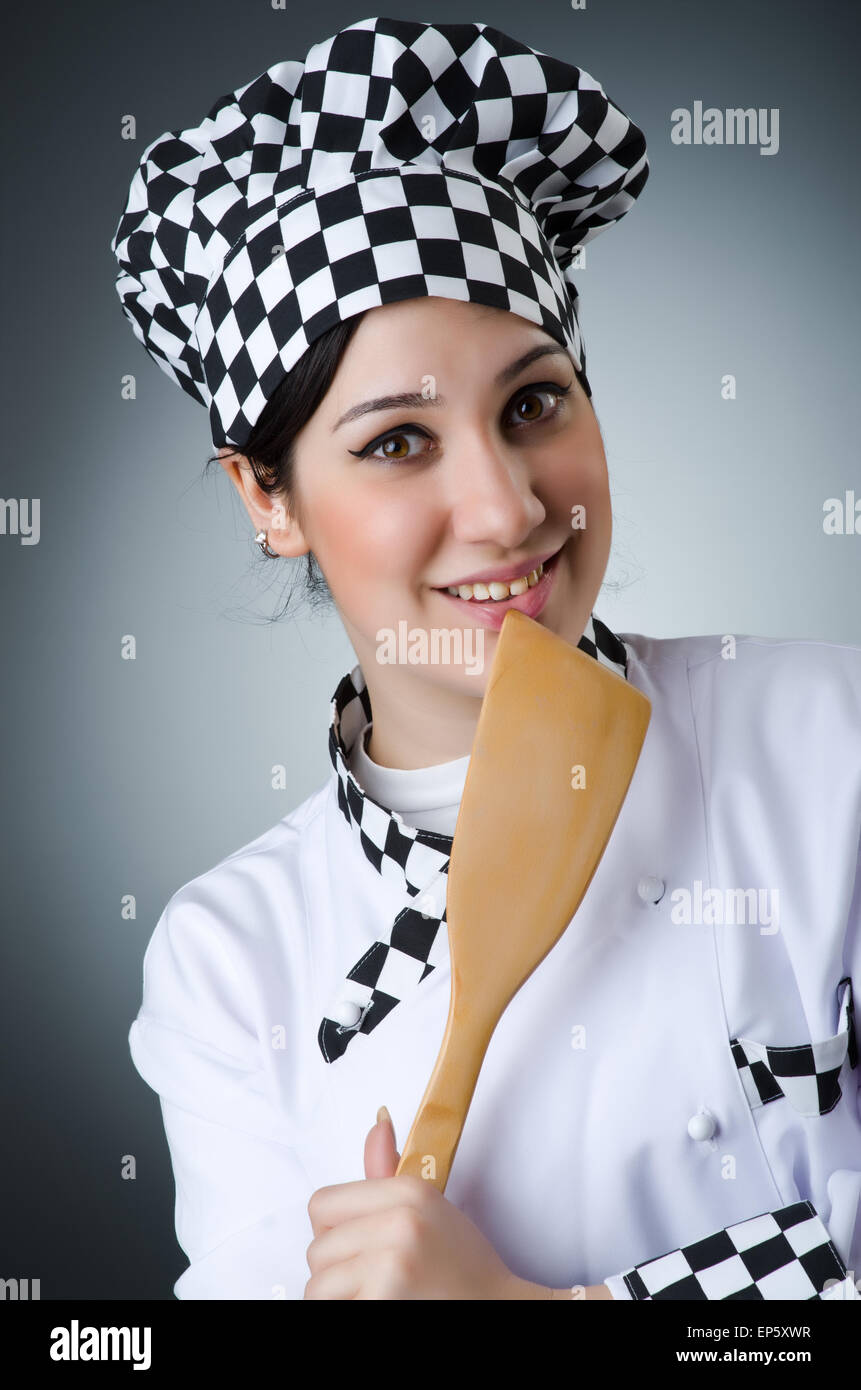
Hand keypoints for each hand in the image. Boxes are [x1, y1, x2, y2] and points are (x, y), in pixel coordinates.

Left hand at [303, 1106, 526, 1299]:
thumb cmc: (463, 1266)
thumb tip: (379, 1120)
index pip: (321, 1204)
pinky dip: (351, 1311)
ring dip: (340, 1298)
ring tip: (376, 1294)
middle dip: (337, 1271)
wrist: (497, 1307)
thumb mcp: (430, 1208)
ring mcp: (392, 1262)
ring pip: (319, 1286)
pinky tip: (383, 1305)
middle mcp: (400, 1220)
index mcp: (408, 1191)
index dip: (331, 1231)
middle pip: (317, 1250)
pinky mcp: (385, 1299)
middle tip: (374, 1278)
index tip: (354, 1246)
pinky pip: (333, 1310)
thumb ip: (389, 1172)